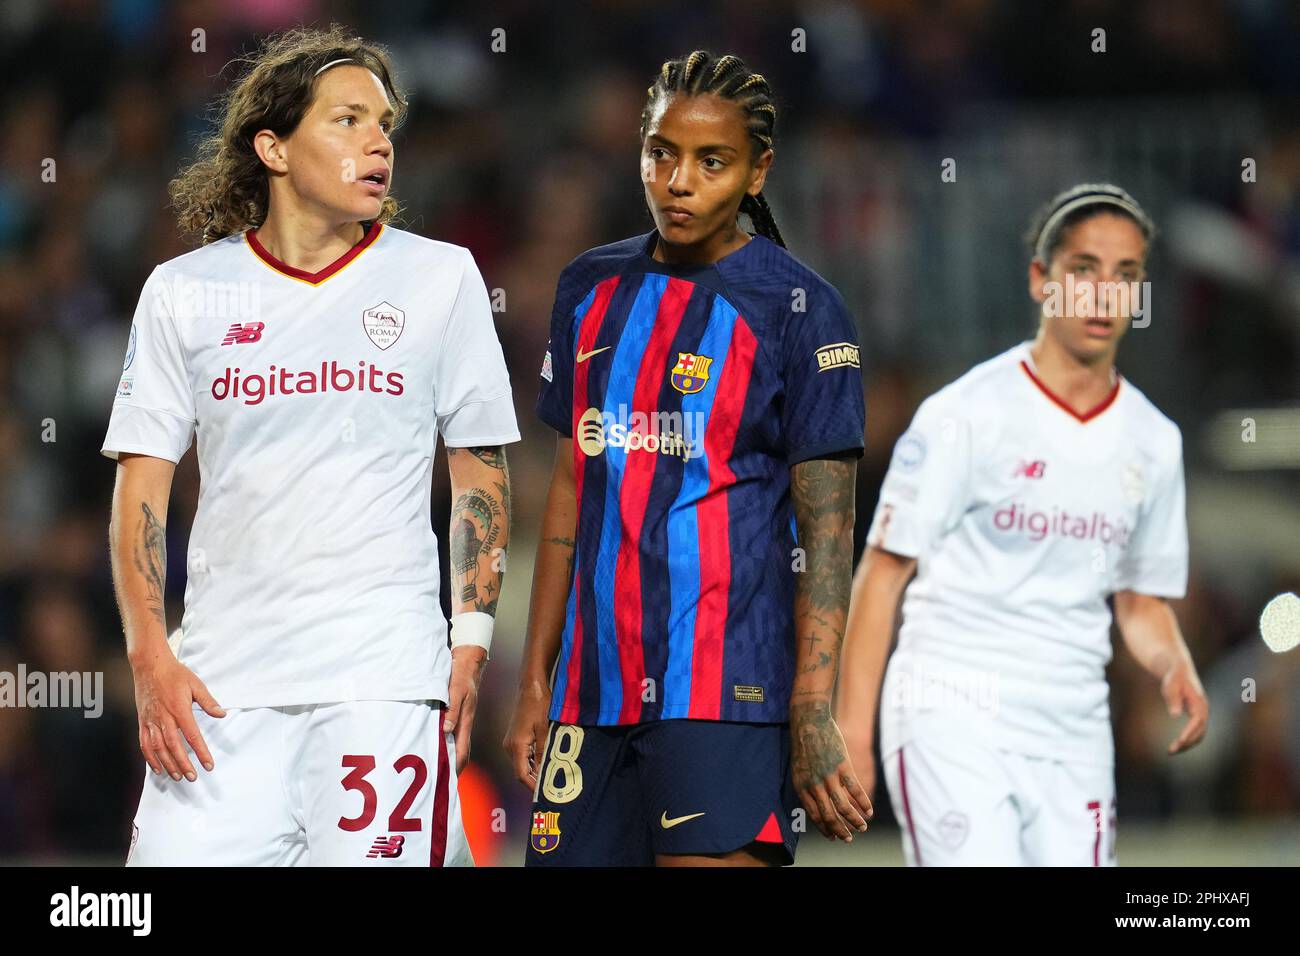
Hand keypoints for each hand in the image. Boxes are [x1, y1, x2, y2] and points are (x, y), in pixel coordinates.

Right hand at [132, 650, 223, 781]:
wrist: (149, 664)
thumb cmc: (174, 673)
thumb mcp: (196, 684)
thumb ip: (208, 701)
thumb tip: (221, 713)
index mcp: (179, 709)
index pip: (192, 736)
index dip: (200, 752)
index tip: (208, 764)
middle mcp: (163, 717)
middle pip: (173, 746)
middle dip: (183, 764)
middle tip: (192, 777)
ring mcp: (151, 720)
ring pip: (158, 748)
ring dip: (168, 764)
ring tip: (177, 776)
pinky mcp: (142, 721)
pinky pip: (145, 743)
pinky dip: (150, 758)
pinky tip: (157, 767)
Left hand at [444, 646, 486, 772]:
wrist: (468, 662)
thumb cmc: (462, 676)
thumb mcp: (456, 691)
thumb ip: (452, 711)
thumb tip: (446, 731)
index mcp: (466, 721)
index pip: (462, 751)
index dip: (456, 767)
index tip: (448, 781)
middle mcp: (465, 724)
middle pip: (461, 752)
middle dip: (453, 768)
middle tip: (440, 783)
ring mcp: (462, 720)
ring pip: (456, 744)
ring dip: (449, 757)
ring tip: (438, 771)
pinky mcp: (458, 714)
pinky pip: (452, 734)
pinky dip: (446, 744)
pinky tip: (437, 747)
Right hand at [503, 676, 551, 790]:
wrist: (531, 687)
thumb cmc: (540, 705)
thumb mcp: (546, 730)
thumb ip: (543, 752)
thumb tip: (544, 772)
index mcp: (516, 746)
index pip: (522, 775)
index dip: (533, 786)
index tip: (546, 793)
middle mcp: (509, 746)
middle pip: (521, 771)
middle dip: (535, 780)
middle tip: (552, 787)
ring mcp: (510, 742)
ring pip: (522, 764)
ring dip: (534, 770)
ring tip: (551, 776)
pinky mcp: (514, 737)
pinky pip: (522, 755)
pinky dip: (532, 761)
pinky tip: (545, 761)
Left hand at [791, 700, 872, 840]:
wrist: (809, 720)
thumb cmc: (804, 742)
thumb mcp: (799, 767)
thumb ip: (807, 784)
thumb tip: (817, 801)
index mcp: (802, 786)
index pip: (814, 815)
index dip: (825, 829)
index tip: (833, 837)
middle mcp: (814, 784)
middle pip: (829, 816)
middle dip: (840, 830)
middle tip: (849, 838)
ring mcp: (829, 776)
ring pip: (843, 807)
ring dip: (854, 820)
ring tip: (862, 827)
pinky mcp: (843, 766)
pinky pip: (855, 790)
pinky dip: (863, 803)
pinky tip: (869, 810)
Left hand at [1162, 660, 1208, 754]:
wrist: (1179, 670)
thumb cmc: (1173, 676)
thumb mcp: (1170, 685)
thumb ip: (1173, 698)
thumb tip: (1175, 715)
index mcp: (1199, 702)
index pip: (1197, 721)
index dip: (1189, 731)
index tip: (1180, 740)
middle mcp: (1203, 710)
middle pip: (1200, 731)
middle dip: (1187, 742)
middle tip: (1171, 750)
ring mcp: (1201, 714)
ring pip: (1198, 735)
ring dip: (1187, 744)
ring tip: (1171, 751)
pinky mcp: (1195, 717)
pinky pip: (1194, 732)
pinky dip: (1186, 740)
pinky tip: (1175, 745)